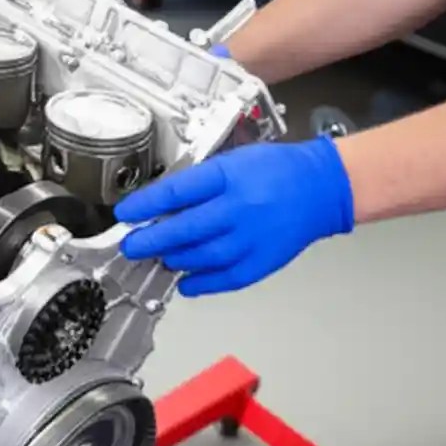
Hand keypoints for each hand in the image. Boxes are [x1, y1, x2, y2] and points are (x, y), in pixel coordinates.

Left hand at [116, 136, 354, 296]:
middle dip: (151, 240)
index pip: (176, 192)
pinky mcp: (263, 261)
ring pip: (201, 256)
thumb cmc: (274, 171)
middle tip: (131, 246)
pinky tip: (184, 281)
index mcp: (229, 176)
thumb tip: (159, 204)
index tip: (125, 214)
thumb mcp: (231, 162)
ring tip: (159, 257)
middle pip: (185, 229)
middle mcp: (240, 208)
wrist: (321, 188)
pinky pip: (225, 278)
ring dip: (173, 259)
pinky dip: (201, 283)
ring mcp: (252, 238)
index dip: (145, 204)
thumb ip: (198, 183)